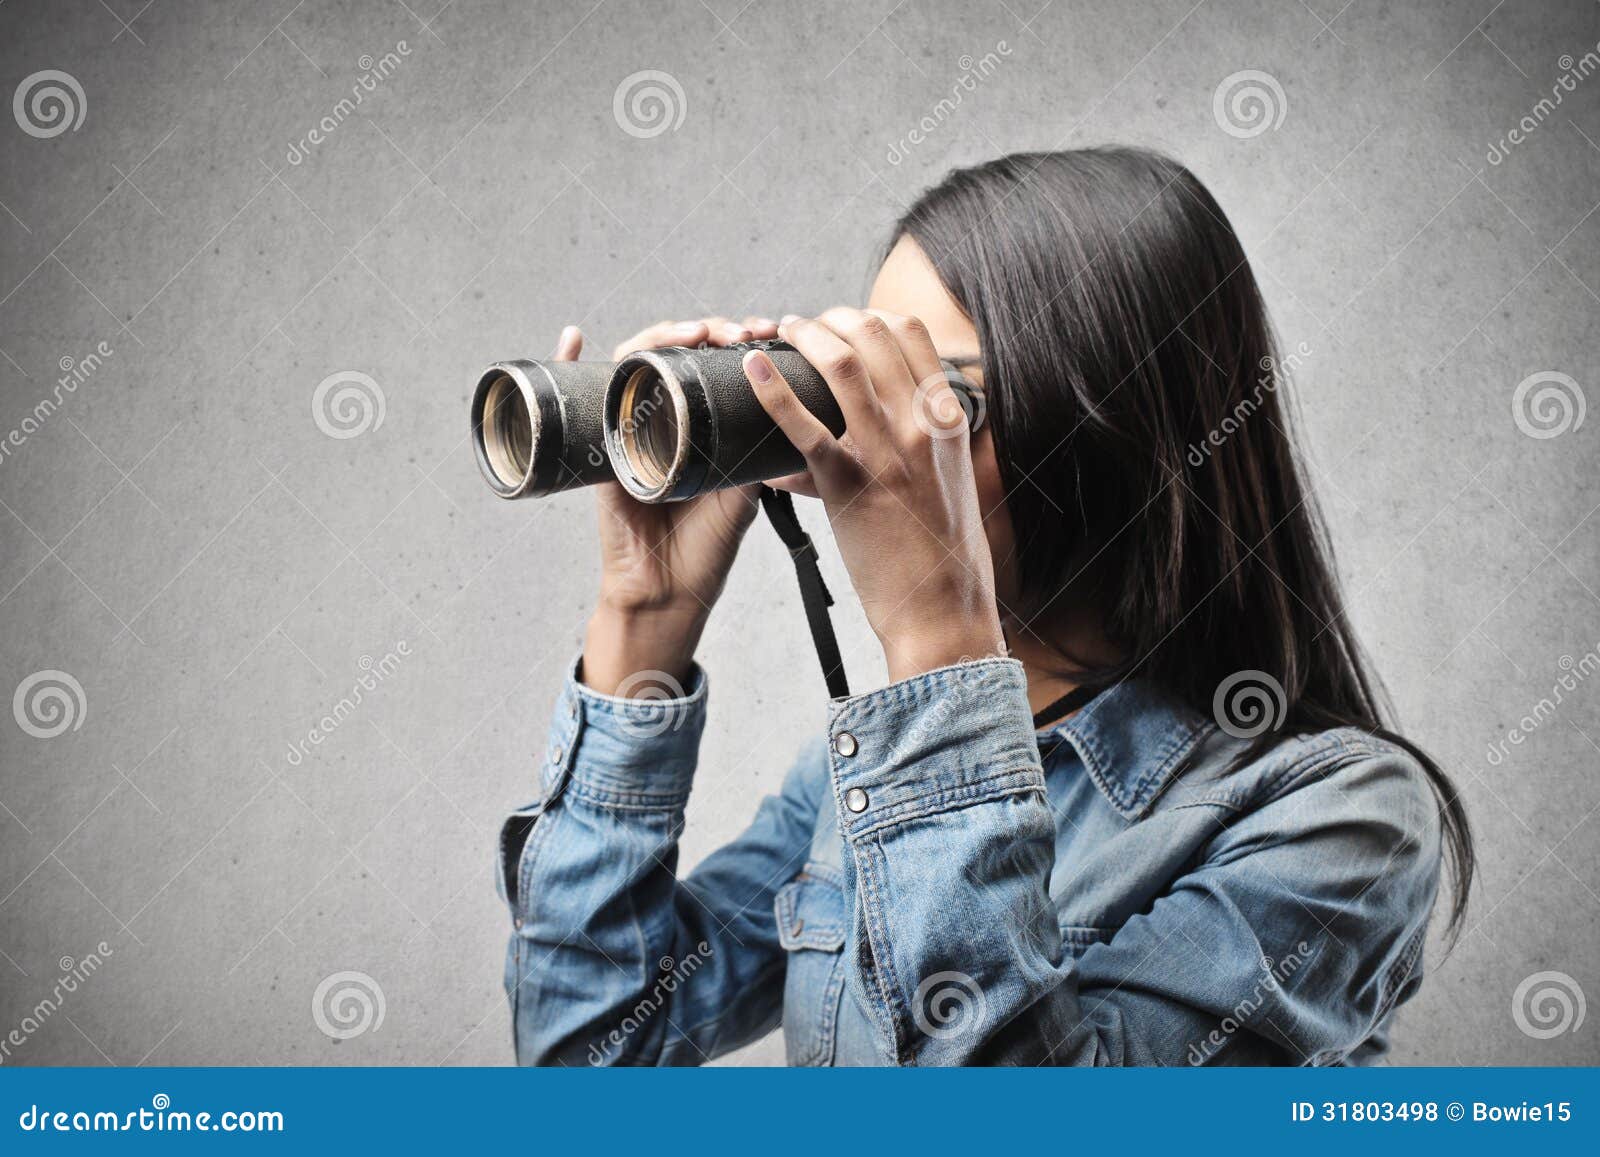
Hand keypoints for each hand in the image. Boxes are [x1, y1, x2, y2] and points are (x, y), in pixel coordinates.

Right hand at [572, 317, 777, 694]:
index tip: (765, 334)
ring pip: (636, 363)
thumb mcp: (743, 496)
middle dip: (709, 330)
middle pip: (677, 353)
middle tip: (738, 331)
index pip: (715, 366)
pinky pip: (581, 397)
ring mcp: (631, 428)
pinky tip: (572, 337)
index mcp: (703, 426)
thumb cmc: (704, 550)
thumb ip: (756, 457)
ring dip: (661, 334)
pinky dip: (568, 361)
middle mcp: (666, 419)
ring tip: (691, 331)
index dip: (737, 343)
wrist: (666, 592)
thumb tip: (779, 410)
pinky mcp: (602, 448)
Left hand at [743, 308, 1004, 682]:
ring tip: (780, 333)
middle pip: (874, 334)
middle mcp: (923, 425)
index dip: (870, 315)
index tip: (845, 322)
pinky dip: (771, 390)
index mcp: (949, 419)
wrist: (942, 608)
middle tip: (804, 325)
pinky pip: (803, 426)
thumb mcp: (947, 479)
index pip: (911, 334)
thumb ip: (922, 440)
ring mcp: (886, 452)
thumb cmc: (941, 552)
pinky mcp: (848, 484)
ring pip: (841, 364)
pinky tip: (751, 370)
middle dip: (832, 317)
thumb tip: (881, 418)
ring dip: (803, 336)